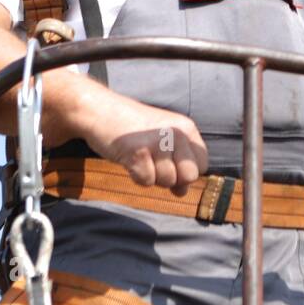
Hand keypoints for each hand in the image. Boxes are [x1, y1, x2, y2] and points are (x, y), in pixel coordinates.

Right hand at [74, 88, 208, 193]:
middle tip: (154, 164)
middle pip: (189, 176)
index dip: (186, 172)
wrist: (101, 110)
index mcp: (187, 128)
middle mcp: (177, 133)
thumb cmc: (133, 129)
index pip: (203, 165)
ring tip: (141, 158)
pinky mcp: (139, 152)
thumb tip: (183, 193)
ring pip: (167, 181)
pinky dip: (137, 177)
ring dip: (152, 177)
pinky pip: (146, 181)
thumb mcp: (163, 140)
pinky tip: (130, 160)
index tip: (170, 164)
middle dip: (172, 179)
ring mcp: (158, 142)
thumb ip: (178, 163)